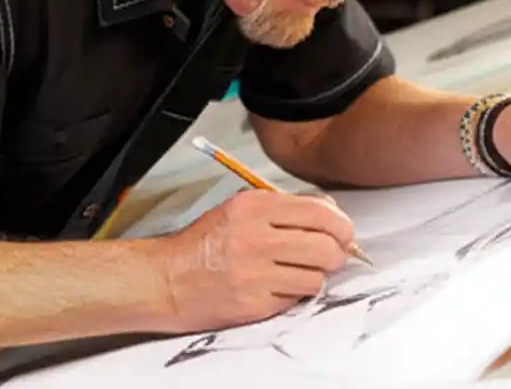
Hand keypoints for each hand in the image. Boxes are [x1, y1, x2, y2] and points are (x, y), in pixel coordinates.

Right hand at [157, 190, 354, 333]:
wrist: (168, 279)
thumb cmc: (204, 245)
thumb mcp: (238, 210)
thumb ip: (282, 208)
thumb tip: (330, 213)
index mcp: (253, 207)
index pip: (319, 212)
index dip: (340, 225)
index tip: (342, 233)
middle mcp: (255, 237)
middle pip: (326, 246)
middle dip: (336, 253)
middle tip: (329, 256)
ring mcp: (255, 273)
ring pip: (316, 277)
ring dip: (313, 276)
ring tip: (295, 272)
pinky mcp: (254, 303)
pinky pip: (296, 298)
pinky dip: (293, 294)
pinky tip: (276, 287)